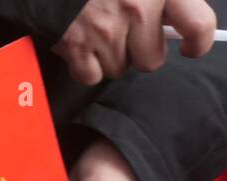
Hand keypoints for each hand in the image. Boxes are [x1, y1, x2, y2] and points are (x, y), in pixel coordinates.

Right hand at [51, 0, 217, 83]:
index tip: (190, 46)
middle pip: (151, 60)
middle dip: (140, 53)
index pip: (197, 25)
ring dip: (111, 58)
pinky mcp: (78, 47)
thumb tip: (177, 24)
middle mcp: (138, 9)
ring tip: (101, 33)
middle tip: (129, 36)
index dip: (197, 42)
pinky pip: (91, 76)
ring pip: (119, 69)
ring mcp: (106, 30)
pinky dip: (87, 67)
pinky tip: (84, 46)